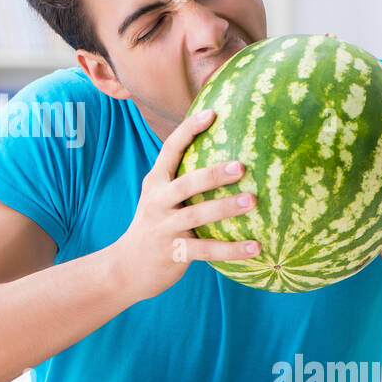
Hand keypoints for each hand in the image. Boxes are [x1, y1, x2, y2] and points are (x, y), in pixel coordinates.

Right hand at [109, 107, 260, 301]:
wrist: (124, 267)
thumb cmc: (155, 226)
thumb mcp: (160, 199)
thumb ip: (183, 181)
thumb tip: (225, 158)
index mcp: (156, 183)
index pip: (170, 149)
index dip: (189, 130)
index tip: (212, 113)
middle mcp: (158, 202)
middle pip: (186, 183)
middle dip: (213, 174)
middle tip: (241, 166)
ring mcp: (165, 228)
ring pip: (197, 215)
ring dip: (225, 208)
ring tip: (252, 201)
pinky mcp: (174, 253)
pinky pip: (207, 250)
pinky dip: (232, 250)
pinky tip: (256, 247)